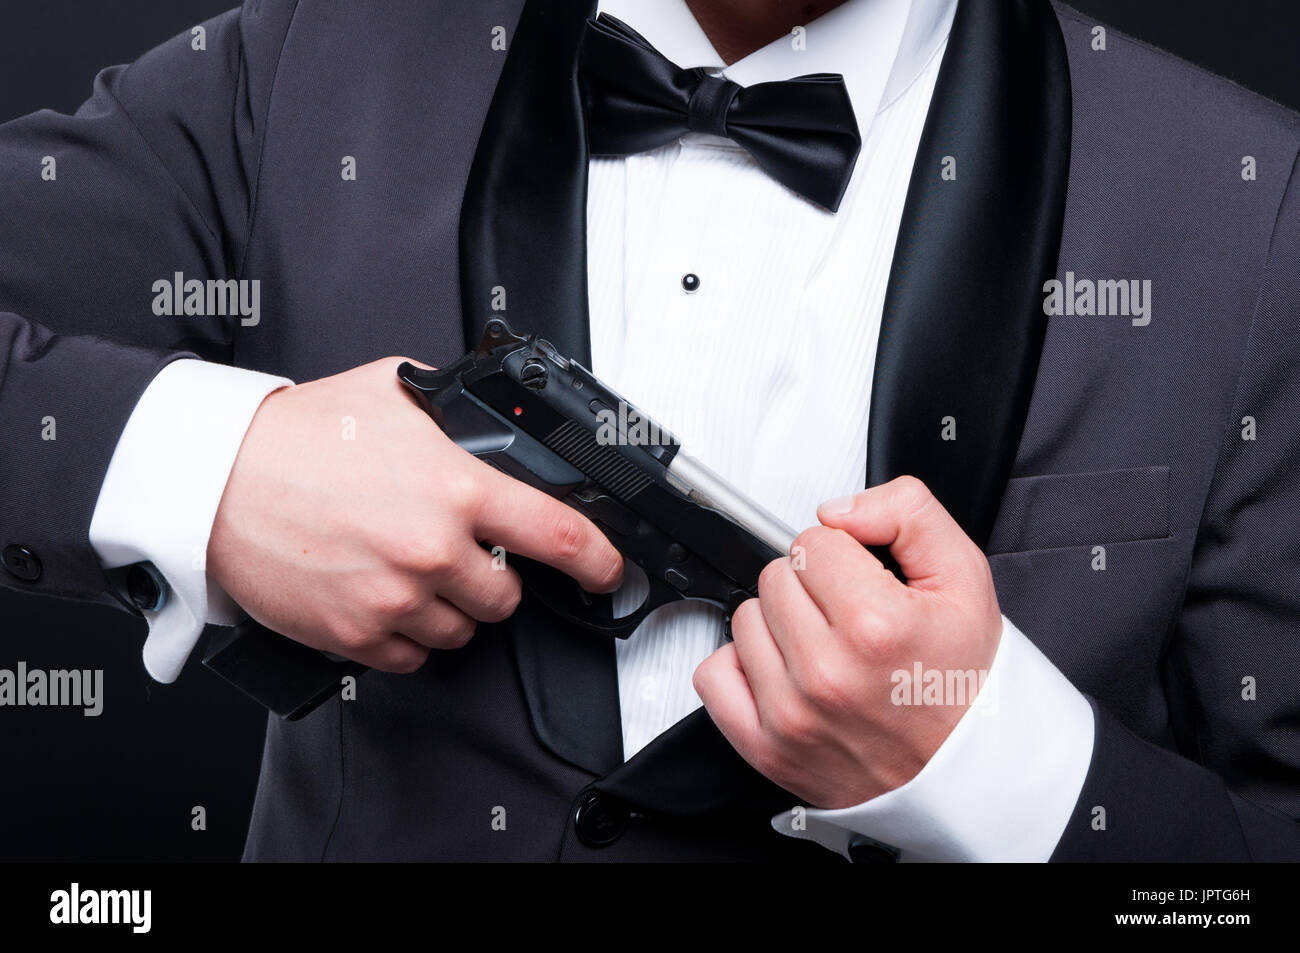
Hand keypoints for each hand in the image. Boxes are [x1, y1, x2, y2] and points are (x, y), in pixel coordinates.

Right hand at [207, 357, 622, 672]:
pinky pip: (412, 658)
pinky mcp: (357, 634)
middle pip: (508, 597)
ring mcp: (396, 598)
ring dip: (449, 608)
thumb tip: (490, 421)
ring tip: (409, 570)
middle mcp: (433, 549)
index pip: (559, 535)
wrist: (218, 479)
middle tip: (456, 553)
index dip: (598, 559)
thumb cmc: (299, 437)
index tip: (607, 570)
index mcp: (456, 488)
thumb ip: (453, 413)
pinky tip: (382, 597)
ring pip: (463, 631)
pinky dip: (406, 636)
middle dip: (492, 577)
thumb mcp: (394, 396)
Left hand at [694, 476, 1001, 808]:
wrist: (967, 770)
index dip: (844, 555)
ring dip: (780, 626)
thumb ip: (908, 514)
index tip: (866, 582)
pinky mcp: (767, 748)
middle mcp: (827, 674)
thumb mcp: (965, 577)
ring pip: (745, 620)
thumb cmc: (963, 682)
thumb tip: (838, 511)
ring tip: (827, 649)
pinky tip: (787, 673)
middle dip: (812, 588)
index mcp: (875, 627)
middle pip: (776, 577)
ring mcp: (791, 716)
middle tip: (851, 619)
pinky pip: (714, 675)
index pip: (813, 542)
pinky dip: (743, 668)